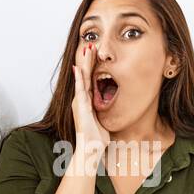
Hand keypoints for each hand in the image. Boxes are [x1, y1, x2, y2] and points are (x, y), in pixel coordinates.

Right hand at [70, 41, 109, 172]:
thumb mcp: (103, 120)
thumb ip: (105, 111)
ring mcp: (79, 103)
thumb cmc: (96, 139)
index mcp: (86, 102)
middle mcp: (80, 100)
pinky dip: (79, 78)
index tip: (95, 53)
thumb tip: (115, 108)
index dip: (91, 66)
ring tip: (85, 49)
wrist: (89, 150)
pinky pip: (80, 89)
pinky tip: (78, 68)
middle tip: (89, 44)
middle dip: (86, 60)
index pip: (88, 79)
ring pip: (81, 78)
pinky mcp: (80, 107)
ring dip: (82, 63)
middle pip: (83, 75)